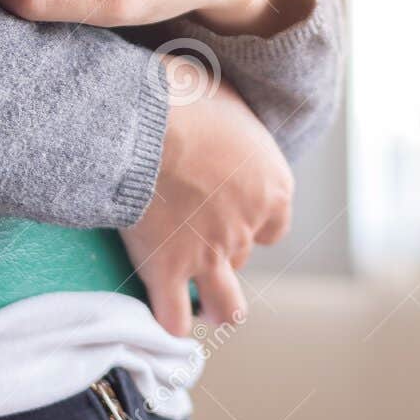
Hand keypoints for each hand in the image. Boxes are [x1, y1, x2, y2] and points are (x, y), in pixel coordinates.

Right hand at [122, 60, 292, 334]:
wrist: (145, 124)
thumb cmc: (185, 98)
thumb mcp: (226, 97)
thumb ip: (231, 124)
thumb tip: (217, 111)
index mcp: (272, 188)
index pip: (275, 225)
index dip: (254, 223)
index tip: (235, 214)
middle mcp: (247, 227)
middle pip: (244, 256)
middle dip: (224, 251)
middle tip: (199, 239)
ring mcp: (209, 254)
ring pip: (227, 304)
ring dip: (218, 308)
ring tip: (204, 307)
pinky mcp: (169, 269)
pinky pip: (173, 315)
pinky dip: (170, 321)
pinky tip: (163, 317)